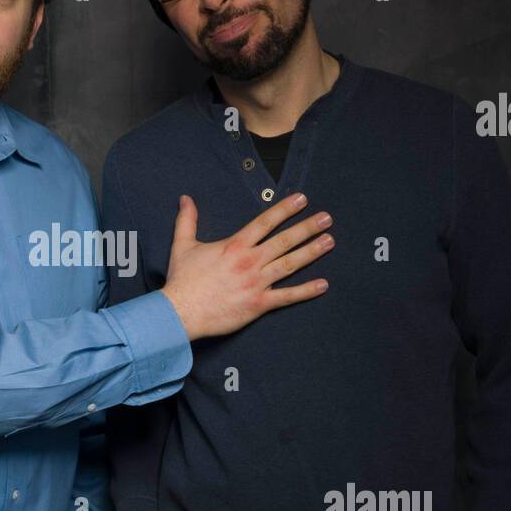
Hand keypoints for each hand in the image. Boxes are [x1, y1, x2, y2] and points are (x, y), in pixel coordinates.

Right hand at [162, 192, 333, 341]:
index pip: (265, 222)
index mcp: (235, 246)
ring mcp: (256, 283)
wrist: (180, 311)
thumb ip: (187, 220)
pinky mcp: (258, 304)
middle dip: (307, 228)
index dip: (285, 209)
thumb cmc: (182, 280)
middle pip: (284, 240)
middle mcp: (250, 261)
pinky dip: (305, 291)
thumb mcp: (183, 245)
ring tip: (329, 241)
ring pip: (290, 264)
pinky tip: (323, 284)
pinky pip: (286, 296)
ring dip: (311, 252)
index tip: (302, 199)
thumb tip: (185, 199)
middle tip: (326, 218)